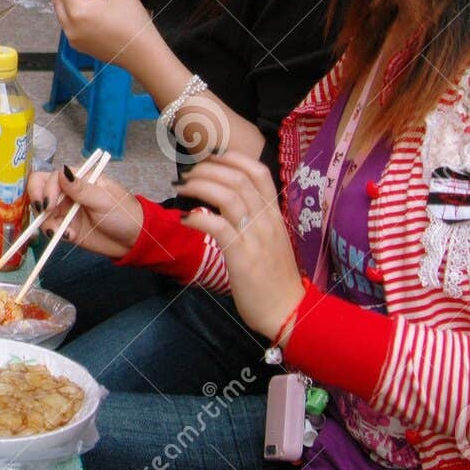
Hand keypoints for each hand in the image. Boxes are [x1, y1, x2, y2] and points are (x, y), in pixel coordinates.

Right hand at [36, 165, 145, 258]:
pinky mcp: (65, 227)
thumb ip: (81, 188)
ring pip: (41, 211)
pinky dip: (53, 232)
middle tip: (45, 213)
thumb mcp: (103, 200)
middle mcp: (68, 192)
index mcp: (78, 178)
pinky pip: (49, 227)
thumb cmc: (123, 214)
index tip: (49, 204)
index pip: (52, 177)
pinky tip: (69, 237)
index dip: (46, 189)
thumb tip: (62, 171)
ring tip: (62, 232)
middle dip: (38, 201)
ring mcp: (65, 210)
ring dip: (47, 222)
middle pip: (39, 189)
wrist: (132, 240)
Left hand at [52, 0, 157, 70]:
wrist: (142, 52)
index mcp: (77, 12)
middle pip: (58, 2)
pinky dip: (79, 21)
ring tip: (99, 8)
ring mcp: (73, 39)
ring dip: (75, 7)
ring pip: (63, 15)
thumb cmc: (132, 20)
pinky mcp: (79, 47)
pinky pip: (71, 28)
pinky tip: (99, 21)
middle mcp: (69, 27)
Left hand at [172, 152, 305, 337]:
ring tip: (181, 190)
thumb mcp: (271, 239)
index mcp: (275, 214)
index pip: (258, 172)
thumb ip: (255, 217)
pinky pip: (218, 226)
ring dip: (198, 187)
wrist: (288, 312)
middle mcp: (267, 220)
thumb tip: (227, 199)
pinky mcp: (242, 256)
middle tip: (186, 176)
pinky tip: (185, 219)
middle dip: (206, 170)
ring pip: (227, 196)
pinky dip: (197, 217)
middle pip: (237, 178)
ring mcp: (256, 237)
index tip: (209, 158)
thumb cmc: (274, 276)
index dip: (231, 158)